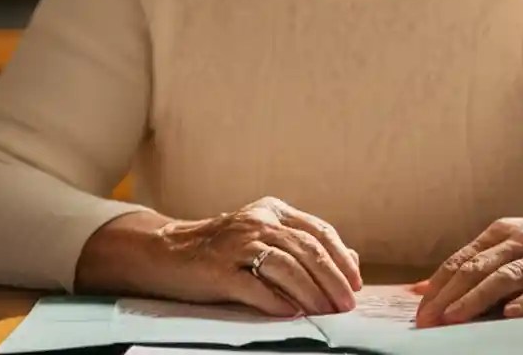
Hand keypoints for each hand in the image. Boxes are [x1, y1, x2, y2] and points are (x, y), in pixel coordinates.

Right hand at [77, 197, 362, 316]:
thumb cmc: (225, 250)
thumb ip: (305, 246)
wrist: (167, 252)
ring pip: (285, 266)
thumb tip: (352, 261)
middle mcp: (258, 221)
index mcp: (274, 210)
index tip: (356, 283)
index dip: (341, 258)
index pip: (319, 231)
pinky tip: (291, 313)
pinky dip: (275, 301)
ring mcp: (237, 243)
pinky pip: (253, 286)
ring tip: (325, 311)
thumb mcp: (266, 238)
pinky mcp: (218, 269)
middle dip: (332, 279)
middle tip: (346, 304)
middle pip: (307, 249)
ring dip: (310, 292)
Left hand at [415, 211, 522, 327]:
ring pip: (504, 278)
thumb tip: (422, 287)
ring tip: (455, 318)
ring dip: (476, 299)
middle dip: (447, 297)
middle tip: (428, 321)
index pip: (461, 260)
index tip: (418, 310)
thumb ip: (473, 262)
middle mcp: (520, 242)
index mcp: (502, 232)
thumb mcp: (513, 242)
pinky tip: (511, 314)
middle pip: (476, 269)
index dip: (437, 286)